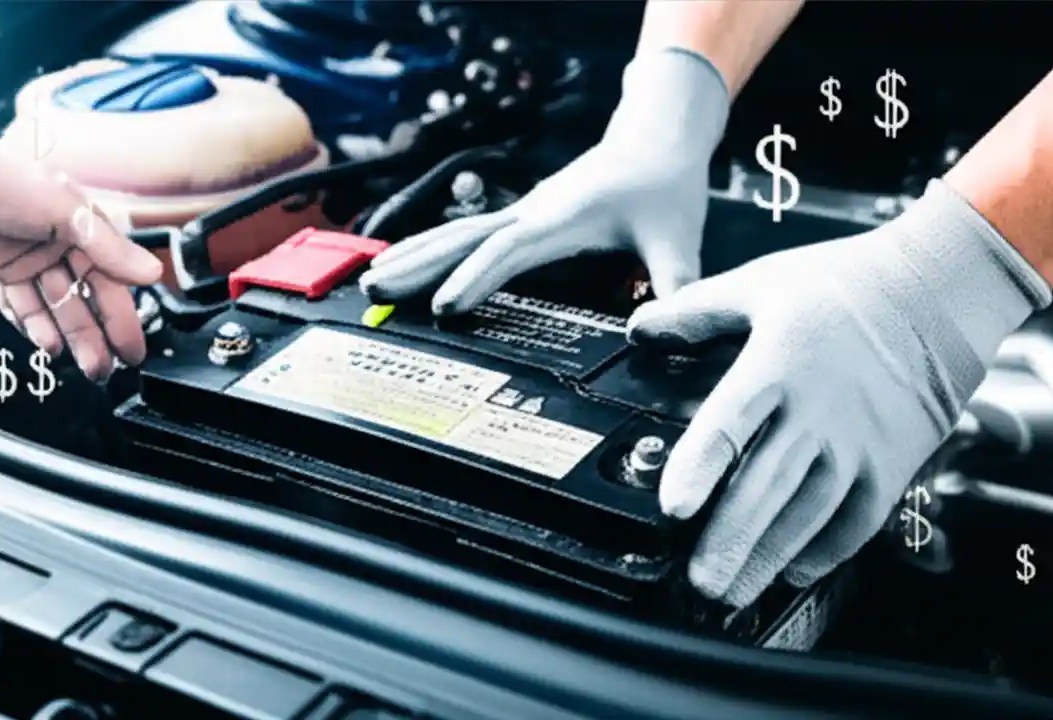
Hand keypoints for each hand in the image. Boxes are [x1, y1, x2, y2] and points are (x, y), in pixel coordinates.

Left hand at [0, 121, 162, 381]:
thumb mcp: (63, 209)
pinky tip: (45, 344)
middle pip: (86, 299)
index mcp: (85, 225)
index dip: (123, 318)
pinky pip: (23, 302)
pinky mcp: (3, 266)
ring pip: (57, 306)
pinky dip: (33, 323)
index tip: (133, 350)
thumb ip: (108, 247)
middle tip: (107, 369)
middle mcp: (63, 241)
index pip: (113, 280)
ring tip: (82, 366)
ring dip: (69, 337)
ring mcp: (32, 256)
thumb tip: (152, 273)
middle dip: (97, 336)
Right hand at [359, 49, 729, 315]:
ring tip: (372, 278)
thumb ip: (675, 284)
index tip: (446, 306)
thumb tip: (664, 328)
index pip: (509, 250)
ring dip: (416, 254)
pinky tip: (410, 264)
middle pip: (464, 236)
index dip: (476, 278)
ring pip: (458, 231)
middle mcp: (533, 211)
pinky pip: (469, 232)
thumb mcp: (679, 239)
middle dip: (419, 264)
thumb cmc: (664, 187)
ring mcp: (524, 211)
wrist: (656, 140)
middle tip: (373, 287)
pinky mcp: (523, 215)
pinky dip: (434, 248)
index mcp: (563, 218)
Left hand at [628, 180, 1050, 607]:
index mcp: (778, 364)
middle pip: (767, 486)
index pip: (731, 424)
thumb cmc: (847, 284)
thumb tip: (639, 326)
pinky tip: (793, 569)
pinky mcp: (892, 462)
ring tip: (733, 591)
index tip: (673, 507)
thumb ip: (695, 311)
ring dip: (768, 557)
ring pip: (808, 513)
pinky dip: (826, 551)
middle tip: (698, 581)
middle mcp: (818, 410)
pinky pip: (857, 519)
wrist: (939, 289)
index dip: (700, 469)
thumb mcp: (760, 283)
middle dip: (729, 540)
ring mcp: (858, 442)